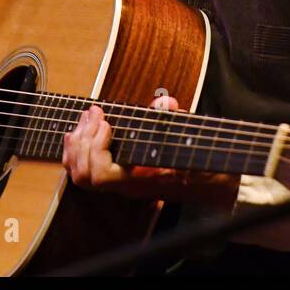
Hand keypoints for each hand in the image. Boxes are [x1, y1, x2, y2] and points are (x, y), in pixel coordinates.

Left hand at [61, 93, 240, 206]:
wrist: (212, 183)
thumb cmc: (203, 162)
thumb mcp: (192, 141)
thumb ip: (175, 122)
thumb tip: (164, 103)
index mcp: (140, 181)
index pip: (101, 176)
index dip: (96, 148)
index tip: (107, 123)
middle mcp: (125, 186)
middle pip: (83, 176)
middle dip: (83, 139)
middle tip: (95, 113)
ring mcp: (119, 183)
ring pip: (79, 175)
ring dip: (77, 143)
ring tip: (86, 118)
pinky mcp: (118, 175)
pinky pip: (85, 170)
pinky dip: (77, 149)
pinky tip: (82, 130)